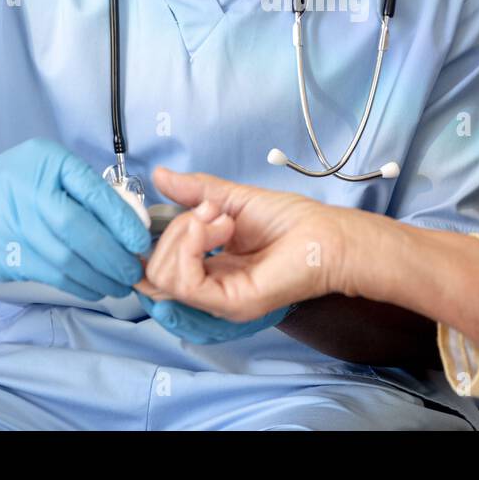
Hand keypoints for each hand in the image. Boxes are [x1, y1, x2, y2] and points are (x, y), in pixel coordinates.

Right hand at [0, 138, 150, 300]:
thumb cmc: (15, 183)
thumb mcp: (50, 167)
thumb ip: (87, 190)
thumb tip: (131, 222)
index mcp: (48, 163)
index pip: (93, 193)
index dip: (122, 222)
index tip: (141, 242)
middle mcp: (29, 191)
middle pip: (79, 230)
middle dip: (114, 256)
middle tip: (134, 270)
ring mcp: (14, 225)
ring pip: (66, 259)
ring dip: (99, 277)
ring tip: (120, 283)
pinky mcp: (5, 255)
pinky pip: (51, 275)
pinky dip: (78, 285)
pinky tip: (95, 287)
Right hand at [134, 167, 351, 334]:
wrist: (325, 234)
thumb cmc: (291, 221)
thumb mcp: (230, 198)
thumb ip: (193, 191)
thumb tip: (160, 176)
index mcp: (206, 269)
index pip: (155, 265)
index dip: (155, 235)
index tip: (178, 208)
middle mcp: (208, 289)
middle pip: (153, 270)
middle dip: (174, 229)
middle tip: (211, 212)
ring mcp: (217, 300)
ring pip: (162, 276)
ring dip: (185, 233)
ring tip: (221, 220)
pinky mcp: (230, 303)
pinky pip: (185, 282)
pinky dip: (191, 245)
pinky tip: (218, 228)